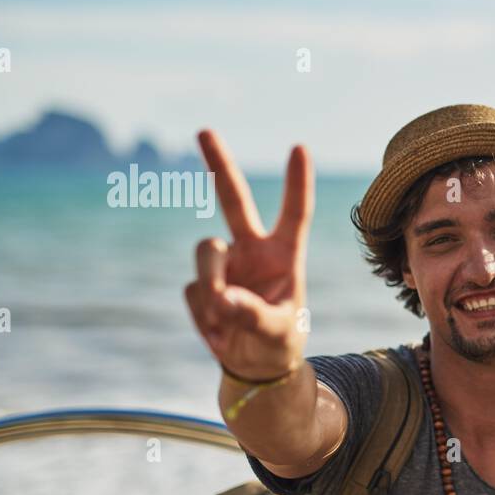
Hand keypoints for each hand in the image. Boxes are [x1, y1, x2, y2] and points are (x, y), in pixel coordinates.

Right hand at [183, 130, 313, 379]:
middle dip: (218, 164)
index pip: (294, 213)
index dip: (297, 182)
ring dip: (213, 281)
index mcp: (284, 254)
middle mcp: (252, 250)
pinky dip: (205, 314)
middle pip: (233, 200)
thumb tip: (222, 297)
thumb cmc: (279, 340)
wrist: (254, 364)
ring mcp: (223, 264)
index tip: (299, 147)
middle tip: (204, 130)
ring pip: (206, 253)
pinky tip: (219, 328)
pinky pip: (195, 291)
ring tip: (227, 314)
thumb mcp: (279, 331)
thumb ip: (254, 314)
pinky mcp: (200, 283)